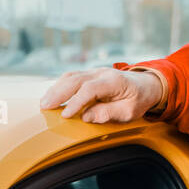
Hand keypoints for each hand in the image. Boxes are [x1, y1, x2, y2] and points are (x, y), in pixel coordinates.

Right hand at [38, 67, 162, 122]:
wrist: (144, 85)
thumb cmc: (137, 100)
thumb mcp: (129, 112)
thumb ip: (109, 113)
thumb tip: (87, 116)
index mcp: (114, 81)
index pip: (90, 89)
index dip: (76, 101)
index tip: (65, 115)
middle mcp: (102, 73)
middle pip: (76, 79)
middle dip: (58, 93)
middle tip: (45, 107)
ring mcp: (94, 71)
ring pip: (71, 76)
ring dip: (55, 89)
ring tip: (43, 103)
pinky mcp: (89, 74)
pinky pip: (71, 77)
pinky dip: (59, 85)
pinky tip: (50, 96)